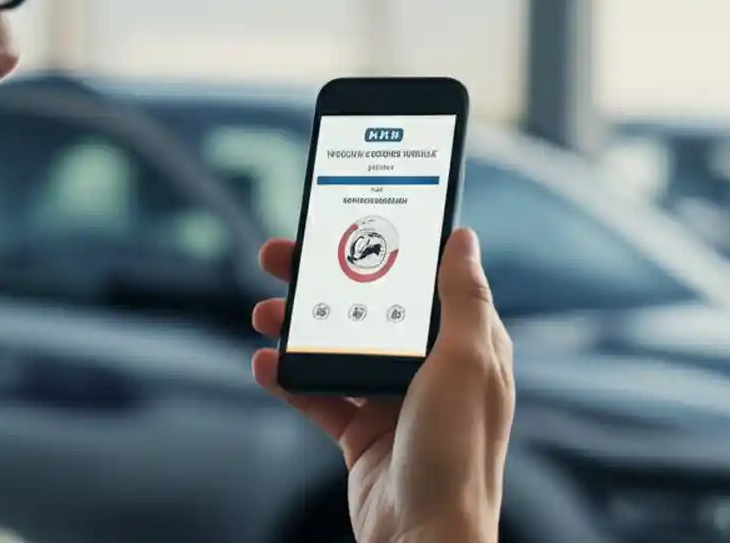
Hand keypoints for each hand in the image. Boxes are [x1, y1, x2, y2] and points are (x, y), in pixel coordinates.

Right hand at [252, 229, 514, 542]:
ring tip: (262, 312)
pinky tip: (265, 363)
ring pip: (336, 346)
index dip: (386, 246)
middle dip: (321, 280)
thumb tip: (463, 238)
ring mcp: (392, 401)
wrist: (424, 538)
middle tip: (278, 256)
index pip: (422, 279)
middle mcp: (429, 368)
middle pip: (369, 306)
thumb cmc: (457, 455)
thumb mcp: (466, 364)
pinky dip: (288, 377)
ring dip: (297, 326)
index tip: (346, 218)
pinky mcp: (360, 433)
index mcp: (464, 346)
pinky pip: (317, 394)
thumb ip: (463, 299)